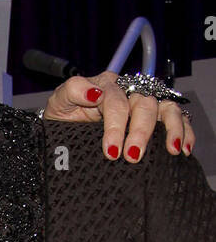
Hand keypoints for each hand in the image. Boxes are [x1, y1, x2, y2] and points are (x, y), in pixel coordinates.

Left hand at [43, 69, 193, 161]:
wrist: (65, 131)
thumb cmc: (63, 116)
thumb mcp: (58, 102)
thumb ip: (72, 91)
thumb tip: (94, 92)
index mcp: (105, 85)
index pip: (115, 100)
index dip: (115, 125)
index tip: (112, 151)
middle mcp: (127, 91)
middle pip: (143, 103)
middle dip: (140, 130)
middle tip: (133, 156)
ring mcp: (142, 104)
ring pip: (164, 108)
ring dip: (170, 128)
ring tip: (170, 150)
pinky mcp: (154, 118)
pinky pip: (175, 118)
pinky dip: (183, 130)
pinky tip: (183, 148)